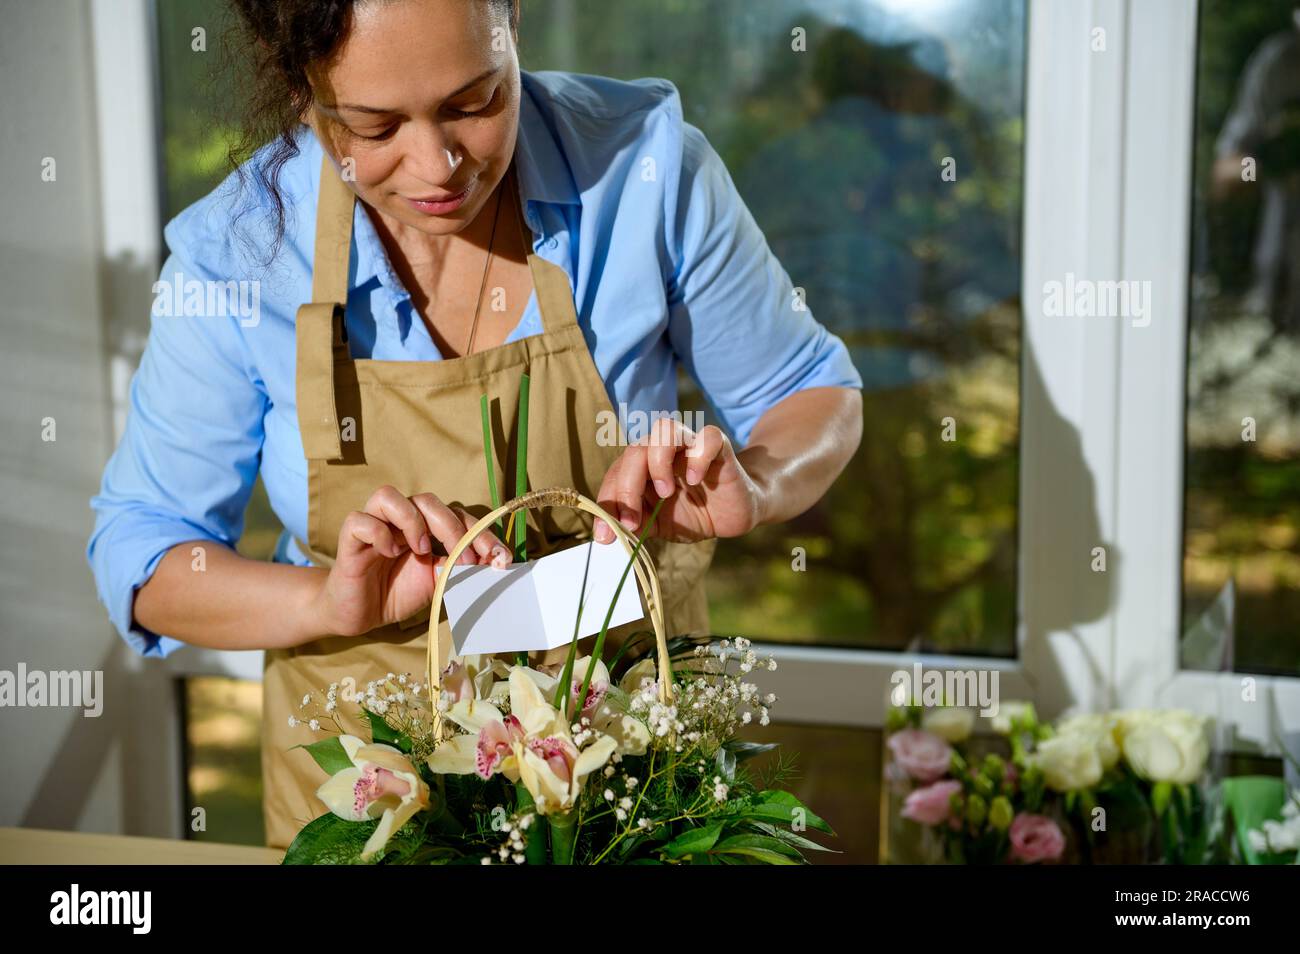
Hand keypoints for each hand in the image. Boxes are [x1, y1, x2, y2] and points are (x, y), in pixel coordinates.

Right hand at [312, 485, 511, 636]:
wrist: (360, 614)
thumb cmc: (398, 593)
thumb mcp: (437, 581)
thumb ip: (459, 568)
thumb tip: (493, 561)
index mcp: (425, 526)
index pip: (456, 515)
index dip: (480, 532)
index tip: (499, 557)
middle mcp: (400, 519)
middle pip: (427, 501)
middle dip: (453, 527)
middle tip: (466, 558)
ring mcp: (374, 525)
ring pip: (388, 496)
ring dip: (412, 520)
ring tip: (421, 550)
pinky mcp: (350, 538)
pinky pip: (360, 520)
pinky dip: (379, 533)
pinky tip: (389, 553)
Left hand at [593, 419, 764, 544]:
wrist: (734, 514)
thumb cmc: (694, 514)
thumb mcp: (659, 526)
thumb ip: (635, 525)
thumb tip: (608, 532)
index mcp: (643, 467)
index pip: (616, 474)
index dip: (608, 502)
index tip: (606, 535)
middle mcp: (662, 450)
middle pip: (635, 451)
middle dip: (626, 488)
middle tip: (632, 522)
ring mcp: (690, 444)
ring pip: (664, 430)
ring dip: (658, 461)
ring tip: (666, 492)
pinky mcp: (719, 446)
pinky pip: (708, 437)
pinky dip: (698, 458)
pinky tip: (696, 480)